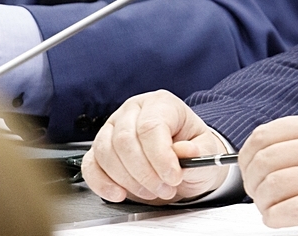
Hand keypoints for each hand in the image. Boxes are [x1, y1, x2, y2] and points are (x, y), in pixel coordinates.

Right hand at [82, 90, 229, 203]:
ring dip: (129, 181)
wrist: (182, 161)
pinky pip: (91, 165)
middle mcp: (133, 111)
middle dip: (145, 172)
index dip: (161, 156)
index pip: (151, 126)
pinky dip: (102, 183)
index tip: (173, 177)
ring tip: (152, 191)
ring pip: (106, 154)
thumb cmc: (193, 150)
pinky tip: (119, 194)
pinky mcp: (99, 149)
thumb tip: (186, 151)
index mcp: (161, 103)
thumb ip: (199, 151)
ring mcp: (112, 128)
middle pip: (125, 140)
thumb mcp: (207, 150)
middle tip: (165, 188)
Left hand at [240, 113, 297, 235]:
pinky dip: (275, 218)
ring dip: (263, 203)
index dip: (247, 156)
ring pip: (272, 185)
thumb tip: (261, 156)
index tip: (249, 171)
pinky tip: (281, 219)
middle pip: (263, 159)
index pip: (265, 133)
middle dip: (251, 182)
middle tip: (259, 195)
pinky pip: (288, 210)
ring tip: (272, 209)